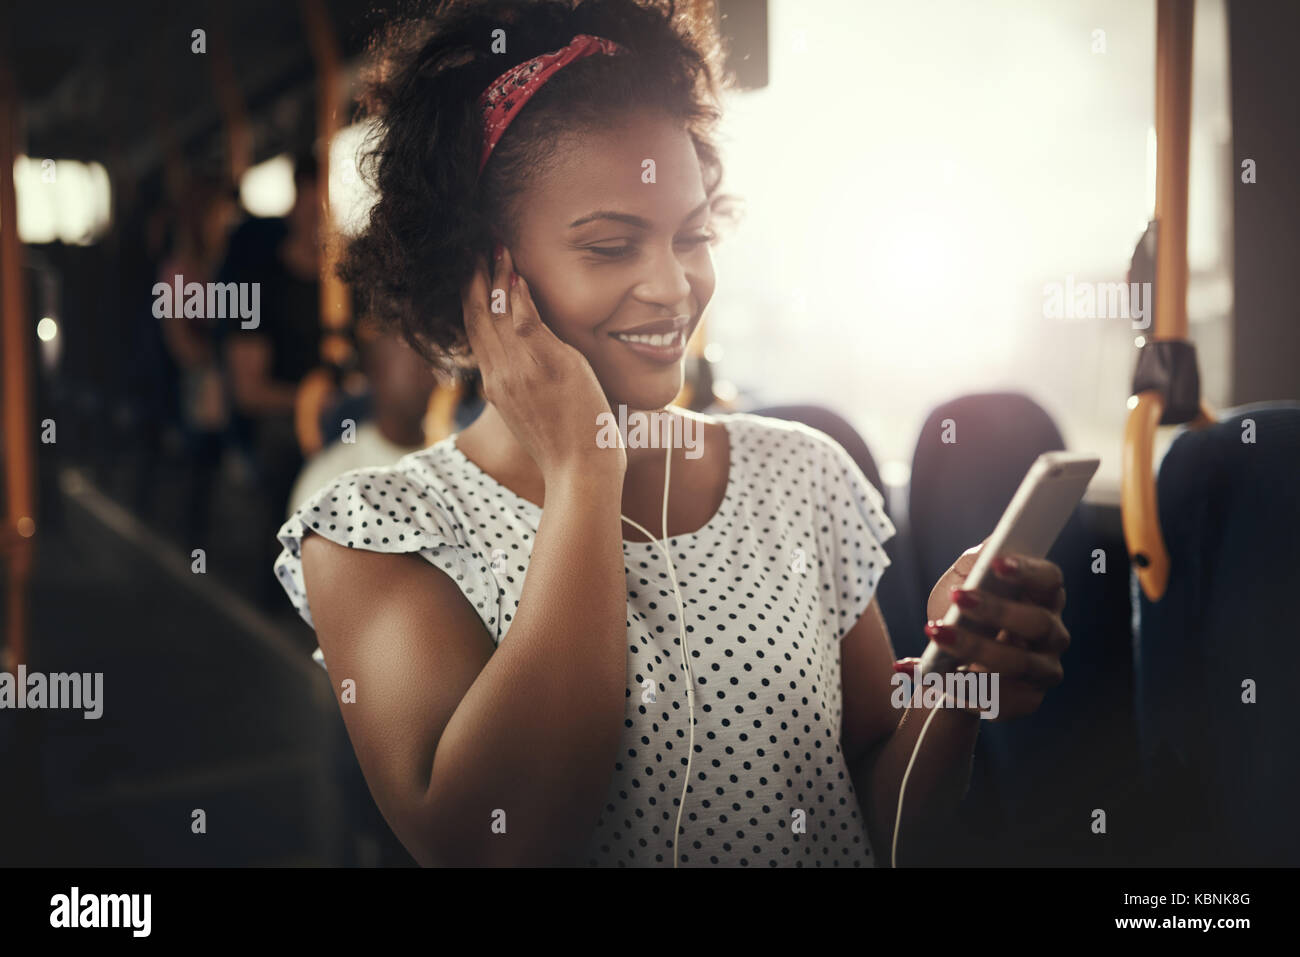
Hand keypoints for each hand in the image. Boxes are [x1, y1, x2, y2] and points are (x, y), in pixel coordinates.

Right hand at [462, 248, 625, 482]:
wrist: (580, 470)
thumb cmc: (566, 447)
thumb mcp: (534, 412)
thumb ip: (523, 385)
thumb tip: (526, 368)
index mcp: (496, 386)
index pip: (474, 334)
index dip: (468, 300)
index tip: (468, 273)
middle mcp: (500, 374)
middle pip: (475, 317)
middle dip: (470, 278)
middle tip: (469, 246)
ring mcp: (521, 368)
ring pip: (494, 313)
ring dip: (492, 275)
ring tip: (491, 245)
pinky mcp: (547, 363)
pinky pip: (524, 319)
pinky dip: (517, 294)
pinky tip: (515, 273)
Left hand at [902, 544, 1068, 720]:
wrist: (946, 664)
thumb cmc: (962, 614)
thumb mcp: (962, 582)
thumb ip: (974, 565)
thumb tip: (988, 548)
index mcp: (1043, 597)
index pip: (1049, 579)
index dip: (1027, 571)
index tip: (996, 563)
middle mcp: (1052, 634)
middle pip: (1036, 623)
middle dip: (996, 610)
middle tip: (958, 598)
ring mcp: (1044, 670)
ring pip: (1017, 663)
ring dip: (974, 648)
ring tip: (936, 633)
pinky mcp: (1026, 700)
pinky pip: (998, 697)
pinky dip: (956, 684)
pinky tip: (922, 671)